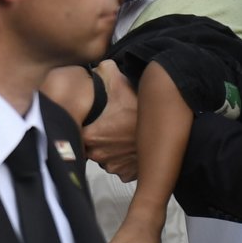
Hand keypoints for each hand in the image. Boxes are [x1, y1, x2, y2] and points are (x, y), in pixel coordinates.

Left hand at [82, 59, 138, 181]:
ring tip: (120, 135)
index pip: (75, 132)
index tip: (89, 119)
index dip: (81, 124)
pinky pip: (119, 167)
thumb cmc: (140, 108)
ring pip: (104, 158)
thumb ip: (102, 70)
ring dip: (109, 149)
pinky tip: (129, 146)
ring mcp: (114, 167)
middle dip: (96, 137)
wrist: (166, 128)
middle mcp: (99, 155)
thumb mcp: (119, 82)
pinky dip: (122, 158)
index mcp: (91, 136)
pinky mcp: (127, 174)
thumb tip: (95, 68)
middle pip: (88, 147)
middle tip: (107, 124)